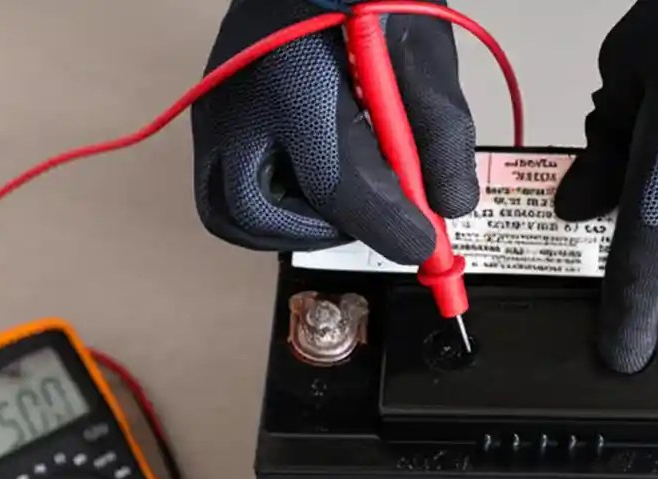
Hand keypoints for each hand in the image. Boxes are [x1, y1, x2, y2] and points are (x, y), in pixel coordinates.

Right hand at [191, 0, 476, 261]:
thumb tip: (447, 207)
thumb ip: (441, 132)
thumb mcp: (423, 53)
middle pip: (259, 215)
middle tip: (375, 215)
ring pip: (231, 213)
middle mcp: (240, 103)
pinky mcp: (210, 117)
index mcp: (296, 80)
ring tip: (345, 201)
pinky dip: (270, 208)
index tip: (425, 245)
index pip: (338, 184)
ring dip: (293, 226)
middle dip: (324, 231)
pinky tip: (314, 184)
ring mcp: (215, 112)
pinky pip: (223, 190)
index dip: (388, 227)